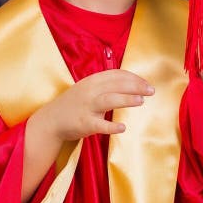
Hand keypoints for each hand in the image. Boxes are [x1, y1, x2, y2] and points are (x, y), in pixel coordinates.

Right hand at [35, 69, 154, 141]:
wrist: (51, 120)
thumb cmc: (75, 104)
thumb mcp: (88, 88)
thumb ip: (106, 85)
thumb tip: (132, 83)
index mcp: (92, 81)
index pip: (116, 75)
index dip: (133, 78)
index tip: (146, 83)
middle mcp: (90, 91)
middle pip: (116, 85)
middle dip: (135, 86)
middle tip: (151, 90)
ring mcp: (86, 107)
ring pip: (109, 100)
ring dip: (126, 99)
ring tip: (141, 101)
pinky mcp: (83, 123)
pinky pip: (99, 124)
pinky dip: (111, 126)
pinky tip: (122, 127)